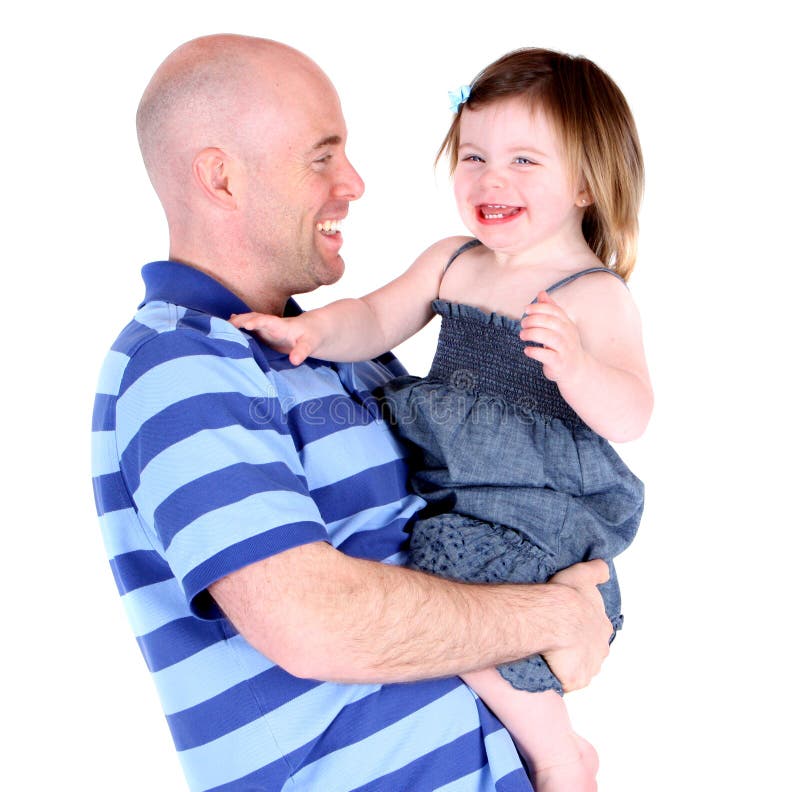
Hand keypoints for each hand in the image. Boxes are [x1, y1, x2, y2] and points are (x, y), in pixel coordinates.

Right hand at [230, 312, 315, 364]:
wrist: (312, 330)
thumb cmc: (312, 337)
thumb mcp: (310, 345)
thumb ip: (302, 351)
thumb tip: (294, 361)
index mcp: (282, 326)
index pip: (268, 321)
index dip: (257, 321)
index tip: (247, 324)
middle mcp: (271, 324)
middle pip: (254, 318)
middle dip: (240, 320)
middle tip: (225, 325)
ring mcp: (265, 328)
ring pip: (248, 322)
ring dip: (236, 323)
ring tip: (219, 326)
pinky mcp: (263, 334)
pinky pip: (248, 328)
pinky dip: (237, 327)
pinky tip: (226, 327)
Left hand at [519, 291, 586, 382]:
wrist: (576, 369)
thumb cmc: (564, 345)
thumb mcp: (560, 326)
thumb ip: (551, 310)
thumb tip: (541, 293)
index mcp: (567, 324)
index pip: (554, 311)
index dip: (539, 307)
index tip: (526, 309)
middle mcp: (568, 335)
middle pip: (551, 322)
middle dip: (533, 320)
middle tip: (522, 324)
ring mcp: (565, 349)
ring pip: (549, 337)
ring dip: (533, 334)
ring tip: (522, 335)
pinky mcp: (559, 363)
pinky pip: (547, 356)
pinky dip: (535, 352)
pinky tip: (527, 350)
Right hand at [542, 559, 612, 691]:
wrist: (553, 616)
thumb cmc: (566, 595)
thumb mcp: (584, 574)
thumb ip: (597, 570)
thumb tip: (604, 569)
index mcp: (603, 627)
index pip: (596, 631)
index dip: (582, 629)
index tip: (568, 625)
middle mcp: (601, 649)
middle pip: (591, 653)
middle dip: (578, 650)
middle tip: (558, 641)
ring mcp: (589, 667)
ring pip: (579, 668)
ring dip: (568, 664)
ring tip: (549, 655)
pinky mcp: (575, 680)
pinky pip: (566, 683)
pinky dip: (558, 678)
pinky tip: (546, 668)